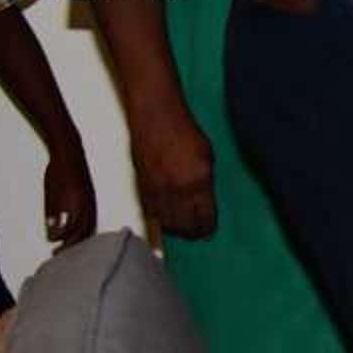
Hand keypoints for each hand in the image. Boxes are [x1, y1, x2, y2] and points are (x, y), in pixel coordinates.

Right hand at [44, 143, 95, 247]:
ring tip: (55, 252)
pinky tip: (51, 238)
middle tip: (59, 256)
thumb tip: (52, 229)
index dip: (78, 242)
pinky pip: (71, 219)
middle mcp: (90, 205)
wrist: (68, 152)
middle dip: (73, 247)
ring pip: (80, 229)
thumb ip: (57, 211)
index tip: (65, 252)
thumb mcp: (59, 194)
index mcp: (89, 205)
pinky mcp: (76, 197)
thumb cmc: (62, 173)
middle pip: (86, 232)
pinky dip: (62, 231)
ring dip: (68, 243)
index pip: (88, 228)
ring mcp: (84, 201)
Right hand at [130, 106, 214, 239]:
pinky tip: (167, 216)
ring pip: (166, 223)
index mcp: (198, 182)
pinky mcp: (142, 189)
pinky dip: (161, 218)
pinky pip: (153, 213)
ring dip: (176, 228)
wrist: (156, 118)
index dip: (207, 227)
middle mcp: (176, 191)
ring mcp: (157, 191)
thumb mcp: (207, 156)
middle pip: (184, 226)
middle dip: (192, 232)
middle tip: (198, 234)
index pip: (204, 217)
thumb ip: (206, 181)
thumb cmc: (185, 131)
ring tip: (184, 228)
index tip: (209, 230)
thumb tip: (205, 200)